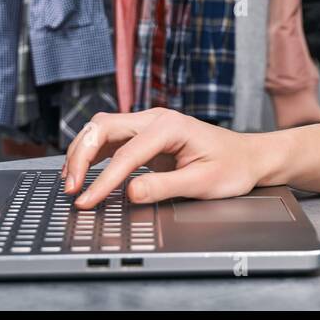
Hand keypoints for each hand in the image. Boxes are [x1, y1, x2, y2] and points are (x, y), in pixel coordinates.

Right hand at [60, 108, 261, 208]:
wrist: (247, 157)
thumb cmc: (231, 167)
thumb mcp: (203, 183)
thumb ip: (165, 187)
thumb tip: (130, 192)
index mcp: (170, 127)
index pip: (126, 154)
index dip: (103, 180)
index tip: (88, 201)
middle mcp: (156, 118)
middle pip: (103, 128)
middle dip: (81, 157)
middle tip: (72, 189)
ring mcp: (149, 124)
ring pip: (102, 129)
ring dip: (82, 153)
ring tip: (71, 183)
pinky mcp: (145, 134)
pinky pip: (110, 138)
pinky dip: (92, 153)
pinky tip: (83, 172)